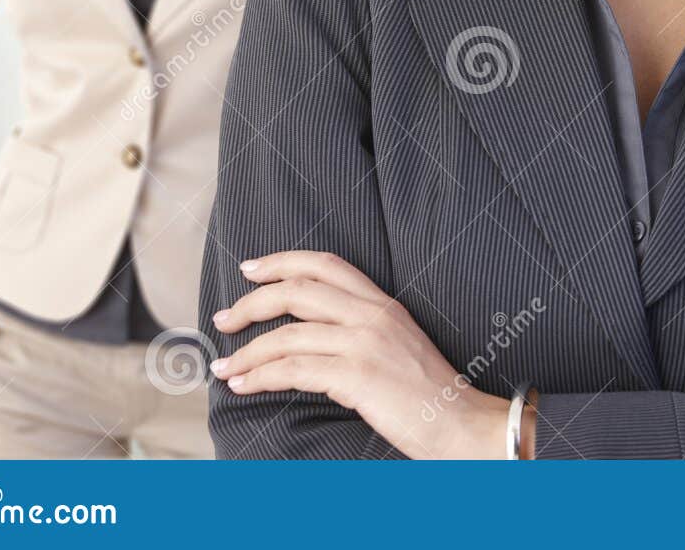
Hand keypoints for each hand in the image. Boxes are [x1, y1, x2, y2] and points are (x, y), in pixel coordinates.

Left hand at [209, 250, 507, 459]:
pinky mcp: (357, 376)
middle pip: (298, 291)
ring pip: (287, 334)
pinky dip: (259, 376)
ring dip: (246, 352)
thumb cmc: (427, 394)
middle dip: (251, 303)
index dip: (283, 261)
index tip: (251, 269)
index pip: (326, 264)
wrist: (459, 423)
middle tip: (224, 319)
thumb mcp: (396, 346)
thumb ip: (359, 333)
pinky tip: (243, 384)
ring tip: (224, 368)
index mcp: (383, 303)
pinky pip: (293, 369)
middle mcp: (372, 315)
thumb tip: (308, 341)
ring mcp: (365, 343)